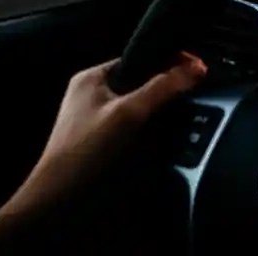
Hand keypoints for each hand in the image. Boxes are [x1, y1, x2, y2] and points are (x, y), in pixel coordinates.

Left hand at [9, 53, 207, 211]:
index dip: (167, 62)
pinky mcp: (99, 141)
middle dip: (165, 88)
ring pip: (138, 105)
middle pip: (140, 82)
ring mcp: (94, 118)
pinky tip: (163, 138)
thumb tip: (197, 67)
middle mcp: (91, 94)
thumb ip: (162, 87)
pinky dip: (148, 129)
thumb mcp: (129, 113)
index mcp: (92, 77)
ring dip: (158, 110)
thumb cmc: (87, 150)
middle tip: (193, 95)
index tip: (196, 70)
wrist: (59, 198)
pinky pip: (132, 126)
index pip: (139, 59)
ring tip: (183, 116)